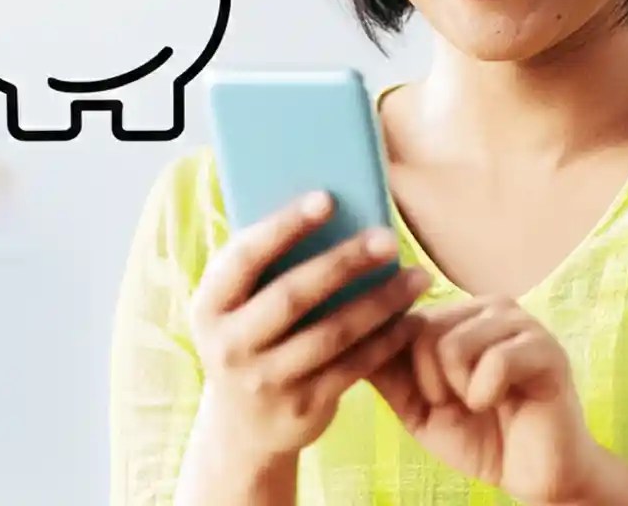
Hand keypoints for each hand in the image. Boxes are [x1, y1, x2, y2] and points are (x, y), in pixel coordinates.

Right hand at [186, 190, 432, 467]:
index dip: (284, 226)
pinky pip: (354, 367)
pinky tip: (412, 317)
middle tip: (388, 237)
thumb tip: (326, 203)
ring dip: (380, 301)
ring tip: (418, 276)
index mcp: (210, 305)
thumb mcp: (239, 306)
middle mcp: (230, 345)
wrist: (243, 428)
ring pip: (332, 334)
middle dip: (344, 263)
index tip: (327, 198)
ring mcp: (265, 382)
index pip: (244, 257)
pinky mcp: (302, 409)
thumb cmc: (252, 337)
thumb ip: (266, 266)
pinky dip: (387, 340)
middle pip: (293, 296)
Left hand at [368, 296, 605, 504]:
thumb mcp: (417, 406)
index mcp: (460, 314)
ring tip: (480, 403)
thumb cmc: (478, 436)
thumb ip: (387, 370)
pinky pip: (495, 363)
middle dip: (430, 383)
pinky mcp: (546, 349)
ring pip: (454, 345)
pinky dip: (486, 396)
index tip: (430, 397)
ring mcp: (521, 323)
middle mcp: (490, 307)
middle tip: (460, 405)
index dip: (404, 368)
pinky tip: (501, 404)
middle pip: (424, 331)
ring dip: (459, 392)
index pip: (404, 319)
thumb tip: (341, 337)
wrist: (533, 474)